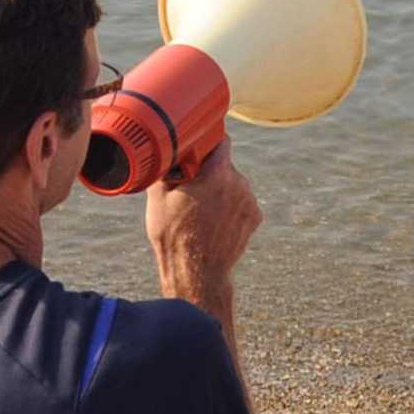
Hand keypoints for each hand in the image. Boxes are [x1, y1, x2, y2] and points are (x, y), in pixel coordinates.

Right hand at [144, 140, 261, 311]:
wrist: (196, 272)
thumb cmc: (174, 235)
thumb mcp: (158, 197)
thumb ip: (165, 167)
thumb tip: (162, 151)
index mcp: (217, 172)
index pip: (220, 140)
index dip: (206, 141)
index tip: (196, 146)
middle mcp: (239, 182)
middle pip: (224, 164)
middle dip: (209, 171)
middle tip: (190, 187)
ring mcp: (250, 201)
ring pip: (233, 183)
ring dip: (221, 189)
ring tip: (201, 210)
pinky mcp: (255, 217)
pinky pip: (241, 200)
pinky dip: (230, 206)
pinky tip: (214, 220)